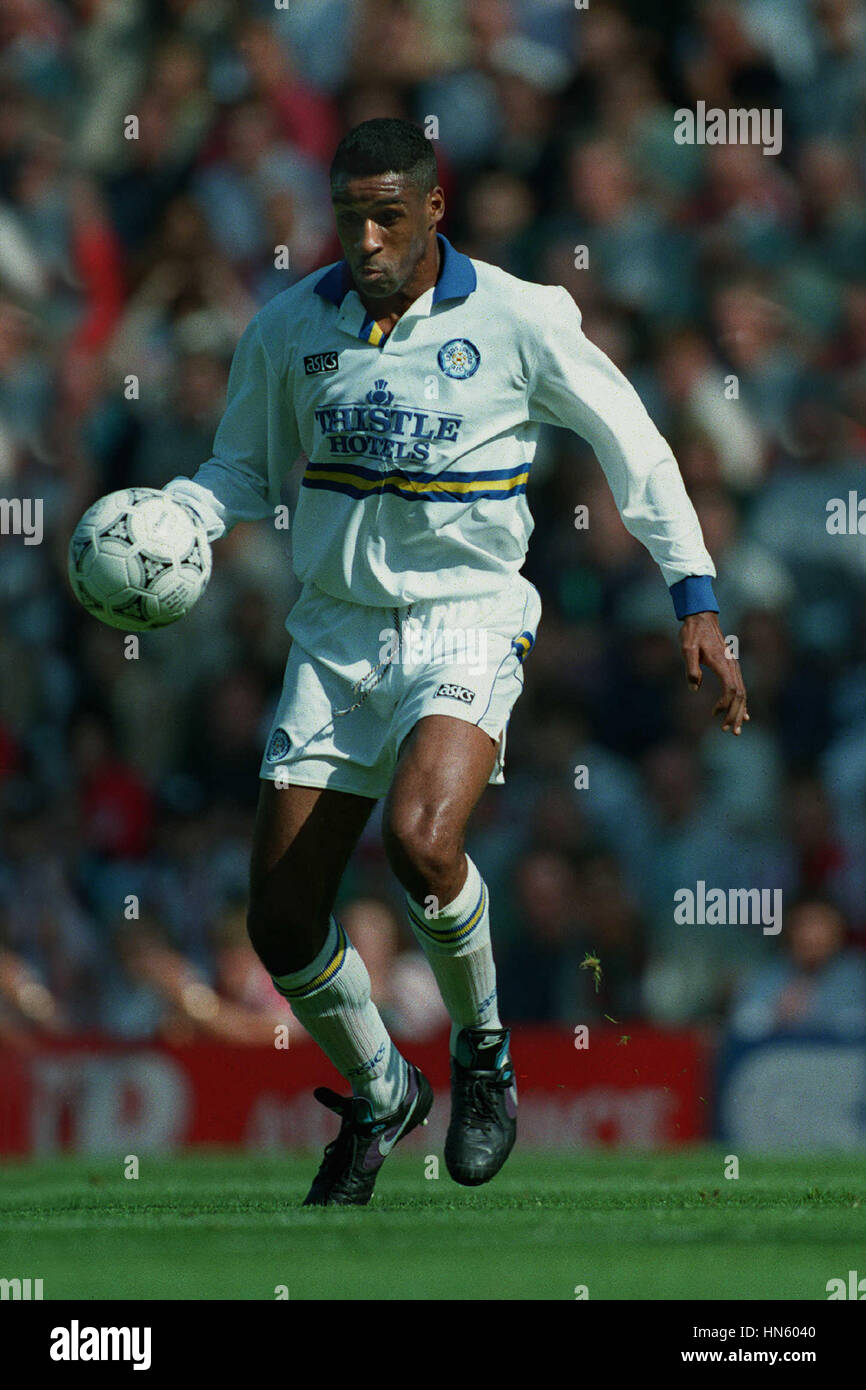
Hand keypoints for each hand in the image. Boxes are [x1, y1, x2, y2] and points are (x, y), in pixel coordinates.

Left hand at [680, 611, 748, 734]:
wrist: (701, 617)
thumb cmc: (693, 633)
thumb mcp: (687, 648)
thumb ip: (691, 668)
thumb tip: (694, 688)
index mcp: (722, 663)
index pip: (731, 689)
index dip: (725, 705)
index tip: (714, 714)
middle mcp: (732, 665)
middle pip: (740, 695)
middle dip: (735, 714)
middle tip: (728, 731)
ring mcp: (734, 666)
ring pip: (742, 693)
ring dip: (739, 711)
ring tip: (735, 729)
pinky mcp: (731, 666)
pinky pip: (740, 687)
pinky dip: (741, 703)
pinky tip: (742, 714)